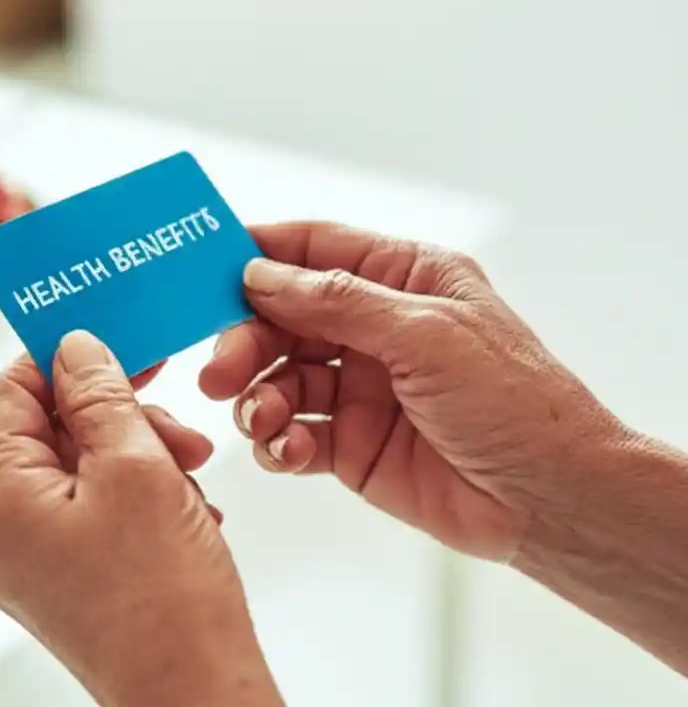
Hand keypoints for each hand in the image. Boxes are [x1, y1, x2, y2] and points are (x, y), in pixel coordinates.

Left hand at [0, 331, 280, 706]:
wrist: (195, 695)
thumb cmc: (166, 600)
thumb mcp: (137, 467)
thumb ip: (98, 395)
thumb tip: (75, 348)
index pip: (8, 393)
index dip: (61, 358)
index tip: (112, 338)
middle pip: (45, 434)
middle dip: (117, 419)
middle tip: (175, 423)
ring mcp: (27, 566)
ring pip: (75, 474)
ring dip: (137, 458)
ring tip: (192, 473)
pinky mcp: (61, 587)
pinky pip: (88, 516)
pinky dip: (136, 499)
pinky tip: (185, 510)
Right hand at [200, 221, 625, 560]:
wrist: (550, 501)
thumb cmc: (514, 403)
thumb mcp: (426, 333)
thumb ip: (337, 301)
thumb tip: (260, 274)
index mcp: (405, 278)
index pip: (314, 248)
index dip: (256, 253)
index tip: (199, 268)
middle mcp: (377, 328)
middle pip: (281, 318)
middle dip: (245, 341)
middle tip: (220, 371)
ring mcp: (361, 388)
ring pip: (278, 378)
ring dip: (257, 397)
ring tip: (260, 420)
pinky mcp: (351, 445)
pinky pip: (290, 433)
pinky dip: (276, 441)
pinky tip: (286, 450)